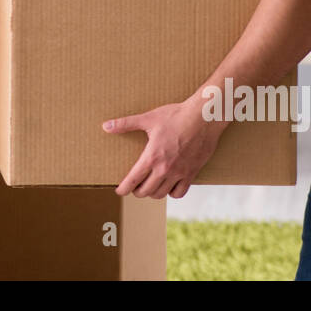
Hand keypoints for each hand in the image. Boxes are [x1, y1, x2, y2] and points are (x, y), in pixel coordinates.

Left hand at [103, 94, 227, 199]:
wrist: (204, 117)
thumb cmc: (176, 115)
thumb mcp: (148, 118)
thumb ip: (125, 124)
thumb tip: (106, 126)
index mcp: (152, 157)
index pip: (133, 180)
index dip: (123, 189)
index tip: (119, 191)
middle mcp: (165, 169)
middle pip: (146, 191)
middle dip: (137, 191)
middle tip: (134, 186)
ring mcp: (179, 173)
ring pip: (161, 194)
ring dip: (153, 193)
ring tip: (149, 186)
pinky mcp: (192, 173)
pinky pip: (180, 192)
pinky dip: (172, 192)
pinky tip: (168, 185)